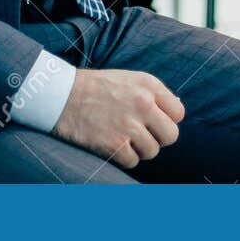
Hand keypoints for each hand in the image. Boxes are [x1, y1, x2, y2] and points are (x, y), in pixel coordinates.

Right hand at [51, 68, 183, 167]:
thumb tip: (176, 109)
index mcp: (148, 85)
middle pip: (171, 135)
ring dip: (139, 149)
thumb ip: (153, 93)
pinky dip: (123, 157)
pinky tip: (112, 145)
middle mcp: (143, 104)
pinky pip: (132, 161)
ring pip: (152, 151)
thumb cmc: (96, 87)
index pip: (178, 113)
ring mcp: (129, 125)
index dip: (167, 120)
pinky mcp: (114, 144)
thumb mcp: (129, 79)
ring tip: (123, 138)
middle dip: (158, 139)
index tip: (154, 122)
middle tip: (142, 135)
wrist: (61, 95)